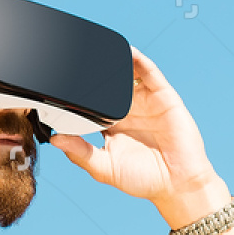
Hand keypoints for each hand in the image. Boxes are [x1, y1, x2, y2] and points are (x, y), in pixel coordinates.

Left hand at [49, 47, 219, 214]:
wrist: (178, 184)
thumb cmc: (143, 180)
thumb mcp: (104, 168)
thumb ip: (80, 153)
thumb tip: (55, 140)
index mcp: (110, 126)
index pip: (89, 104)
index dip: (75, 95)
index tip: (55, 85)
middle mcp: (126, 110)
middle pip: (105, 85)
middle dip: (91, 73)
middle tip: (71, 57)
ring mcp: (144, 101)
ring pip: (125, 74)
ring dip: (112, 62)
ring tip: (93, 50)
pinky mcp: (162, 96)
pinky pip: (149, 72)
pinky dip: (138, 60)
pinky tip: (126, 50)